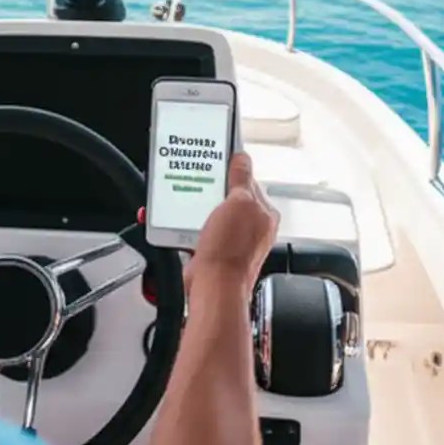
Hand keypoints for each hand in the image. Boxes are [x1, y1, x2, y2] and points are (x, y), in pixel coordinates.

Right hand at [186, 153, 278, 296]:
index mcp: (264, 213)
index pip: (249, 183)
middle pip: (229, 198)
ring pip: (212, 214)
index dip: (232, 172)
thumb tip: (243, 158)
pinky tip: (179, 222)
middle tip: (197, 183)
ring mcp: (233, 240)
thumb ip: (241, 179)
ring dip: (197, 207)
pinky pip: (200, 230)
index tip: (216, 164)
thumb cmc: (230, 249)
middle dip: (211, 190)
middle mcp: (252, 228)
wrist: (213, 286)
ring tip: (184, 203)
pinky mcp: (215, 251)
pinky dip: (188, 225)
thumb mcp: (239, 203)